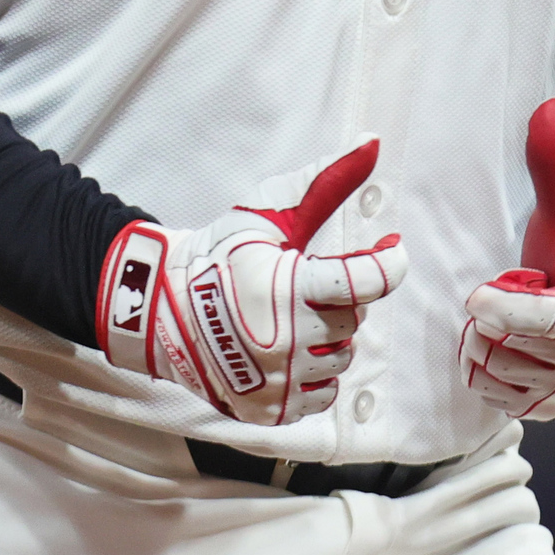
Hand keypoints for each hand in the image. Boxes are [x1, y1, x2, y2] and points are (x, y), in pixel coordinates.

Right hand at [96, 138, 406, 425]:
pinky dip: (313, 375)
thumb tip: (372, 143)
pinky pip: (322, 396)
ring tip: (290, 320)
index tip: (392, 250)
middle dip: (337, 301)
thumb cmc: (220, 256)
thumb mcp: (269, 214)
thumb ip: (325, 183)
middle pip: (353, 321)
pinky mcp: (270, 410)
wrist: (162, 309)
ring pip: (341, 360)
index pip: (366, 283)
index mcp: (290, 288)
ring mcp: (278, 380)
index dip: (389, 264)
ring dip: (327, 339)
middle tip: (303, 287)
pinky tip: (287, 352)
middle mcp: (288, 340)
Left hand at [460, 98, 554, 422]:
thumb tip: (553, 108)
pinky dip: (486, 365)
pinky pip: (491, 393)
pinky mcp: (546, 406)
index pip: (549, 321)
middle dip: (493, 314)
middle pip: (507, 345)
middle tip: (515, 286)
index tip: (477, 295)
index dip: (509, 309)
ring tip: (512, 310)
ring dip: (486, 337)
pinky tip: (504, 336)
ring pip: (493, 370)